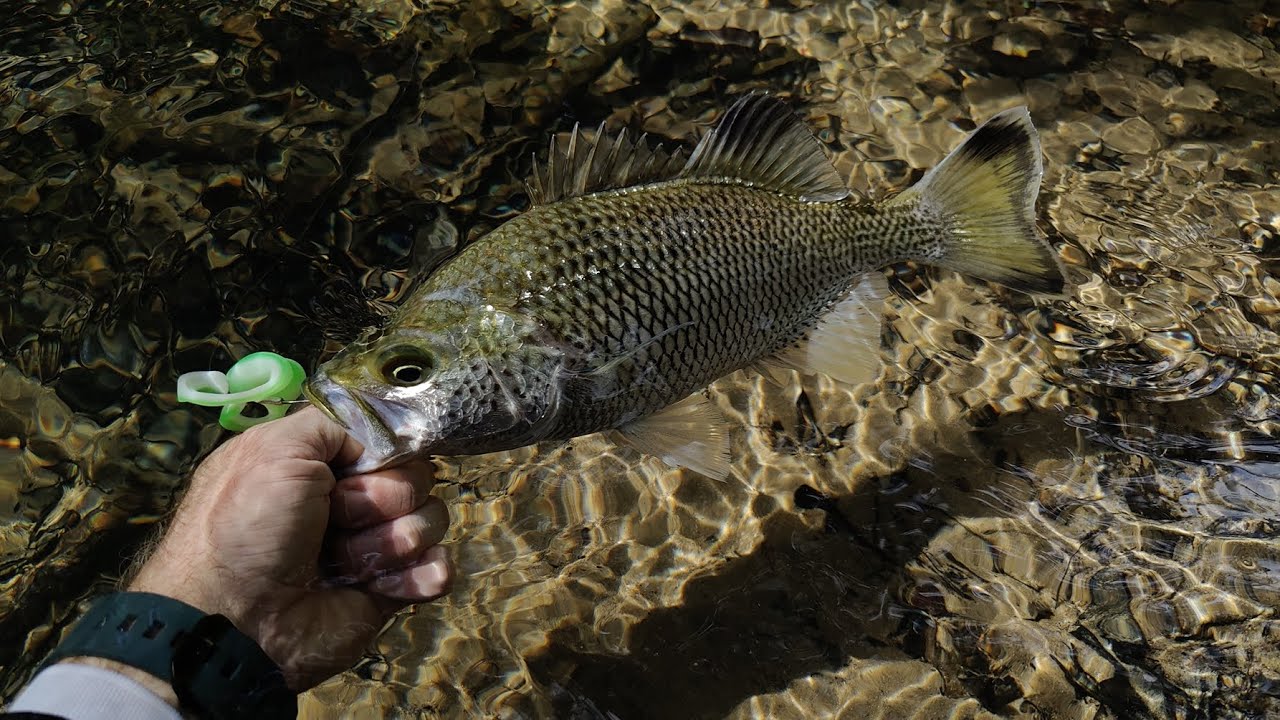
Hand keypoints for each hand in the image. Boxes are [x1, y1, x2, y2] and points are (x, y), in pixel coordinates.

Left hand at [127, 406, 451, 689]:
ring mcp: (371, 545)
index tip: (363, 462)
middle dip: (381, 496)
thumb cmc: (246, 527)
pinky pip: (436, 568)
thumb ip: (331, 422)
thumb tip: (381, 437)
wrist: (238, 621)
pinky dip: (418, 575)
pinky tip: (382, 585)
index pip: (386, 439)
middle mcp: (347, 500)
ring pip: (429, 519)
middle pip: (414, 476)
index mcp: (318, 463)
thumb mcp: (273, 447)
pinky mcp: (389, 589)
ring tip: (345, 563)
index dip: (384, 448)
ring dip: (391, 540)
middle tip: (337, 518)